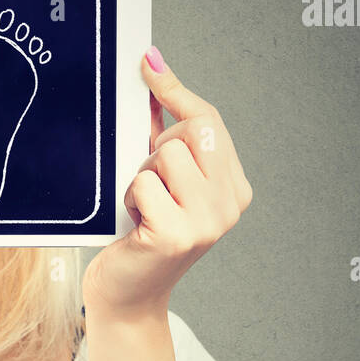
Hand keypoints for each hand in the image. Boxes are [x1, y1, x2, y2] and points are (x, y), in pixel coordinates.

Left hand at [82, 47, 252, 321]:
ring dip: (140, 177)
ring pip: (165, 156)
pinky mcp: (178, 235)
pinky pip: (143, 185)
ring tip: (142, 207)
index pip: (209, 121)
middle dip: (157, 147)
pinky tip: (135, 224)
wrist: (126, 297)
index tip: (148, 63)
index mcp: (233, 187)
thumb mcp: (158, 178)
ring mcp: (209, 221)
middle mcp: (230, 204)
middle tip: (148, 181)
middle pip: (191, 131)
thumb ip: (160, 130)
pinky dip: (130, 199)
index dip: (176, 90)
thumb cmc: (139, 233)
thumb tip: (152, 69)